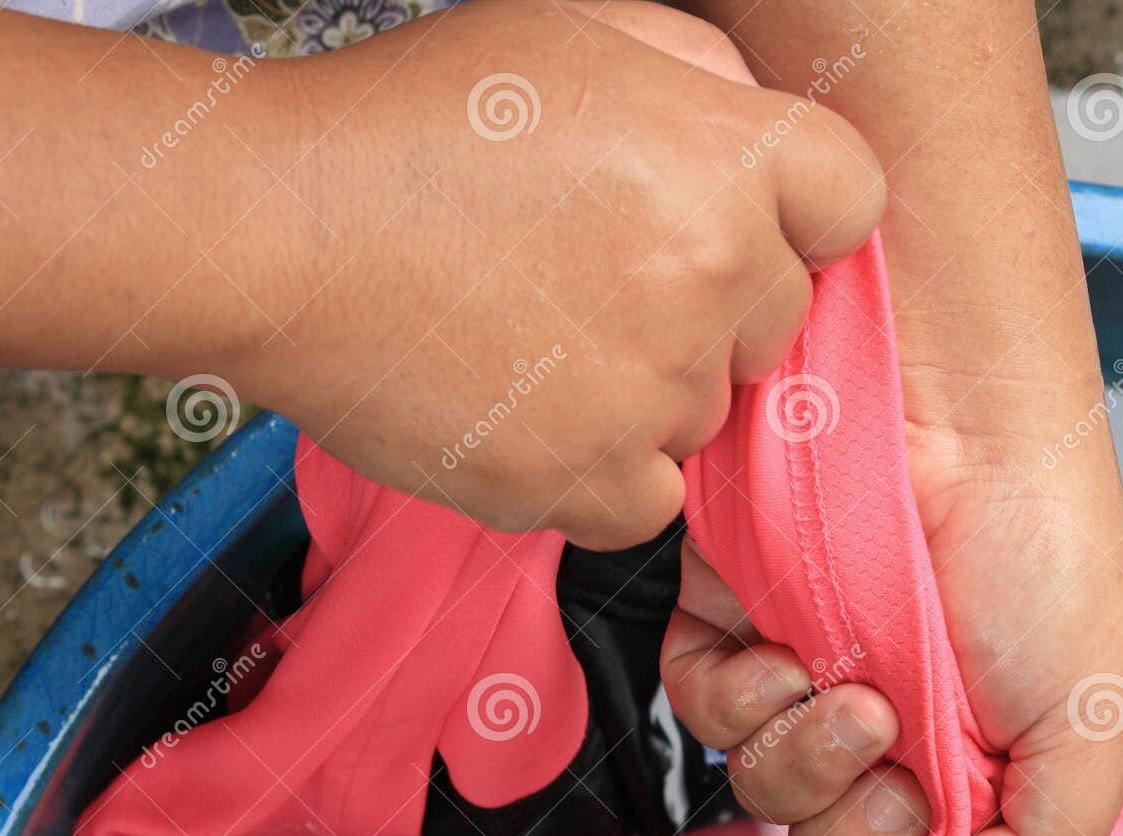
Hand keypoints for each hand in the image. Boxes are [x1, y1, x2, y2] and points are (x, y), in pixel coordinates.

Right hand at [231, 0, 884, 549]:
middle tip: (601, 280)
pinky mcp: (575, 481)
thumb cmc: (411, 123)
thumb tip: (758, 132)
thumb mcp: (579, 32)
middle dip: (711, 308)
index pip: (849, 205)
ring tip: (540, 343)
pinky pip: (643, 503)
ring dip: (648, 395)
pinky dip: (600, 475)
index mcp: (725, 157)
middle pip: (773, 323)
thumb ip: (702, 76)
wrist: (274, 230)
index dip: (795, 215)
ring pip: (704, 418)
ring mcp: (646, 392)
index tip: (740, 225)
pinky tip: (535, 417)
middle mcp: (708, 278)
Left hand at [662, 370, 1122, 835]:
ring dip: (801, 760)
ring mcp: (807, 671)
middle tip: (891, 776)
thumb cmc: (1037, 549)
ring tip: (850, 694)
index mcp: (967, 758)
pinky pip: (698, 702)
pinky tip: (784, 658)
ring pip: (757, 784)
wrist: (958, 419)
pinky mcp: (735, 617)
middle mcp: (883, 723)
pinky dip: (732, 699)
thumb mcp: (1088, 722)